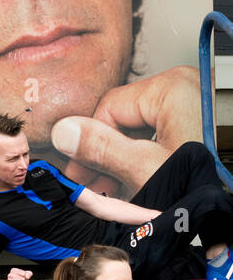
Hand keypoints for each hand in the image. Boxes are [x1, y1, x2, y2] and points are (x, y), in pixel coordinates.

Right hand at [54, 66, 200, 197]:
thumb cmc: (215, 183)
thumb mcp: (148, 170)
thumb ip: (102, 149)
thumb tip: (64, 132)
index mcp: (172, 87)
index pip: (107, 110)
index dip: (89, 146)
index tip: (82, 176)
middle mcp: (188, 88)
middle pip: (126, 121)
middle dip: (111, 158)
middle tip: (103, 190)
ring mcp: (201, 106)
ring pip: (146, 131)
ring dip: (131, 162)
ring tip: (129, 191)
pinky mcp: (207, 125)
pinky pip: (168, 137)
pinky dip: (156, 160)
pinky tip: (153, 182)